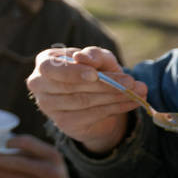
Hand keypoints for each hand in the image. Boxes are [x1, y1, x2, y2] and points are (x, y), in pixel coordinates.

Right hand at [26, 46, 144, 153]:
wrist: (93, 99)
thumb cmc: (92, 71)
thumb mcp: (98, 59)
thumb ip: (94, 54)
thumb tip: (83, 58)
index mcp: (44, 62)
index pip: (50, 68)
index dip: (72, 72)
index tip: (94, 74)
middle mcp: (39, 84)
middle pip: (70, 86)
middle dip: (104, 84)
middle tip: (131, 81)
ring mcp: (48, 105)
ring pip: (82, 101)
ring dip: (114, 96)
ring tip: (138, 91)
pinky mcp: (63, 122)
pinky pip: (91, 115)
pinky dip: (115, 108)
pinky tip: (132, 102)